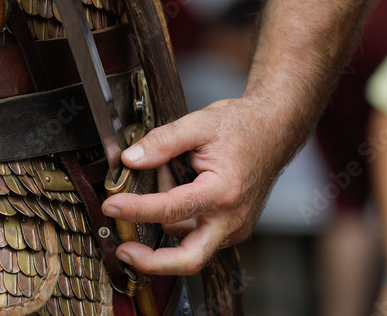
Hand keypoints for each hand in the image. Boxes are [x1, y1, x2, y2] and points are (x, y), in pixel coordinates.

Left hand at [102, 95, 291, 275]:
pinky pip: (198, 234)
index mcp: (223, 191)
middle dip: (153, 262)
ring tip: (163, 179)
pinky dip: (179, 219)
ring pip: (189, 242)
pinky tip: (174, 190)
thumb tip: (131, 158)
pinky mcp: (232, 228)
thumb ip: (162, 141)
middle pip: (190, 259)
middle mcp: (232, 217)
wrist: (275, 129)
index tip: (111, 206)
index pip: (171, 210)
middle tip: (123, 249)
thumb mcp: (198, 123)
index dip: (136, 210)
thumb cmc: (241, 125)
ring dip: (165, 221)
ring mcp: (235, 227)